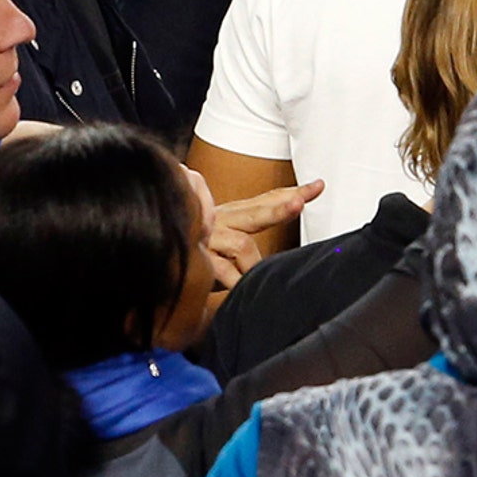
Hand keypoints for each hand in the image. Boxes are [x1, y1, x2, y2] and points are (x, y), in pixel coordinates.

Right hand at [207, 179, 323, 290]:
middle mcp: (220, 219)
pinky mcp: (197, 254)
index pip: (266, 200)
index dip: (291, 193)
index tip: (318, 186)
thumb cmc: (200, 256)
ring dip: (253, 266)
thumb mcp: (229, 249)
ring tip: (254, 282)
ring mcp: (207, 234)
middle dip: (280, 208)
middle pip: (256, 211)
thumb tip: (279, 244)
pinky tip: (238, 289)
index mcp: (232, 216)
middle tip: (300, 202)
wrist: (158, 261)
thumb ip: (251, 250)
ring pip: (242, 244)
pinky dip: (235, 282)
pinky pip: (223, 269)